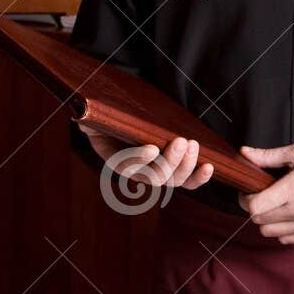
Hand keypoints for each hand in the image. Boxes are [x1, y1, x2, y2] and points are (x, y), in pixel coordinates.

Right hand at [76, 124, 214, 191]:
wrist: (130, 115)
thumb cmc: (114, 112)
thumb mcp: (99, 113)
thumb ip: (91, 116)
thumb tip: (84, 115)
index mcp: (117, 159)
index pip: (126, 167)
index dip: (138, 160)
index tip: (151, 148)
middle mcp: (139, 171)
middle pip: (155, 177)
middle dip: (169, 161)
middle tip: (180, 141)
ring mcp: (160, 172)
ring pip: (174, 180)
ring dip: (186, 165)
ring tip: (192, 145)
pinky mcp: (176, 169)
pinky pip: (188, 181)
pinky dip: (199, 177)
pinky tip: (209, 167)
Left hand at [237, 141, 293, 242]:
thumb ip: (269, 156)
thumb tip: (245, 154)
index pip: (254, 207)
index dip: (245, 199)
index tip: (248, 191)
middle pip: (259, 221)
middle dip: (255, 208)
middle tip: (261, 195)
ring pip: (270, 233)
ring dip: (267, 220)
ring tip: (276, 205)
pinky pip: (287, 239)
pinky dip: (281, 230)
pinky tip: (288, 214)